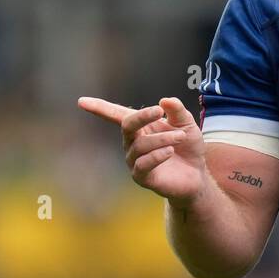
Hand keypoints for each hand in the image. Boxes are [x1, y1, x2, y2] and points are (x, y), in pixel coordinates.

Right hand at [78, 95, 207, 205]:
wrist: (197, 175)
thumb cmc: (187, 148)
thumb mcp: (187, 125)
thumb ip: (178, 112)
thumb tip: (165, 100)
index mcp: (140, 128)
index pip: (116, 115)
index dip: (99, 108)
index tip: (81, 101)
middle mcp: (132, 143)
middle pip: (127, 125)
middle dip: (142, 116)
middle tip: (159, 111)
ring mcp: (135, 160)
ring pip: (140, 145)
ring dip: (163, 138)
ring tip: (181, 137)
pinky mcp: (141, 177)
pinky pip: (142, 164)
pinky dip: (157, 155)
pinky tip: (170, 151)